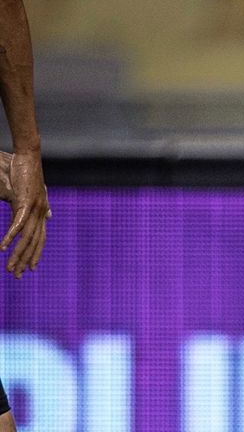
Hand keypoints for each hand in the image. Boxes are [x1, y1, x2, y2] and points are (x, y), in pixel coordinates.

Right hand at [0, 149, 50, 276]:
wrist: (28, 155)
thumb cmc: (26, 172)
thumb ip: (41, 207)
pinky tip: (3, 248)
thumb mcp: (35, 193)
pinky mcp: (25, 203)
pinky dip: (10, 237)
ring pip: (26, 239)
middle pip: (33, 244)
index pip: (39, 240)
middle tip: (17, 275)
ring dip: (16, 255)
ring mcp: (34, 210)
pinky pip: (17, 225)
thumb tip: (50, 216)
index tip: (29, 268)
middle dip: (25, 261)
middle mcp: (41, 214)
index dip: (35, 254)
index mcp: (42, 213)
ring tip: (8, 267)